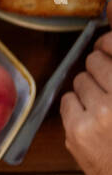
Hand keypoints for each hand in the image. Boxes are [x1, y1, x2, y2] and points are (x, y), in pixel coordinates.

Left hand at [61, 29, 111, 174]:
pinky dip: (74, 106)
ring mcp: (100, 114)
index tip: (104, 45)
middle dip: (97, 68)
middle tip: (103, 78)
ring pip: (79, 81)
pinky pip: (67, 101)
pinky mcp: (79, 130)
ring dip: (86, 89)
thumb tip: (105, 45)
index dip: (107, 44)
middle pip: (95, 62)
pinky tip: (89, 116)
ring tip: (99, 103)